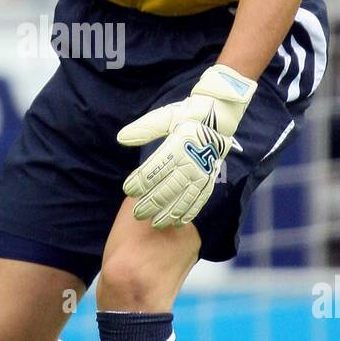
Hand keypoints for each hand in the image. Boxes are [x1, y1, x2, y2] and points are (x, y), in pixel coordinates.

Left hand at [117, 65, 255, 227]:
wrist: (218, 118)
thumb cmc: (186, 116)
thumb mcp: (165, 117)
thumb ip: (144, 129)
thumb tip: (121, 138)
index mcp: (177, 146)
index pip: (154, 169)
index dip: (140, 182)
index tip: (127, 190)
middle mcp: (190, 163)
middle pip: (167, 189)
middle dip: (151, 203)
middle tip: (138, 214)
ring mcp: (202, 174)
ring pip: (183, 198)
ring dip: (169, 213)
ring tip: (155, 223)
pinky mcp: (209, 180)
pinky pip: (199, 200)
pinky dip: (189, 212)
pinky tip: (178, 222)